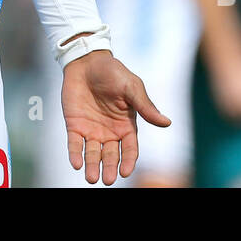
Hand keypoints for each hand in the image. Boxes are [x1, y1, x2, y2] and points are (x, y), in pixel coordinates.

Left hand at [62, 50, 170, 184]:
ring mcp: (91, 129)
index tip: (124, 172)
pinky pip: (74, 143)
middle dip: (109, 168)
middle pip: (111, 155)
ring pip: (92, 153)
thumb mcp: (132, 87)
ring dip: (91, 166)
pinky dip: (75, 154)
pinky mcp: (74, 124)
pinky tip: (75, 163)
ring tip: (91, 178)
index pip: (129, 149)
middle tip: (107, 180)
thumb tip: (167, 123)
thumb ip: (145, 106)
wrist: (86, 60)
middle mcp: (109, 132)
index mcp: (126, 125)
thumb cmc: (113, 72)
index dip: (127, 161)